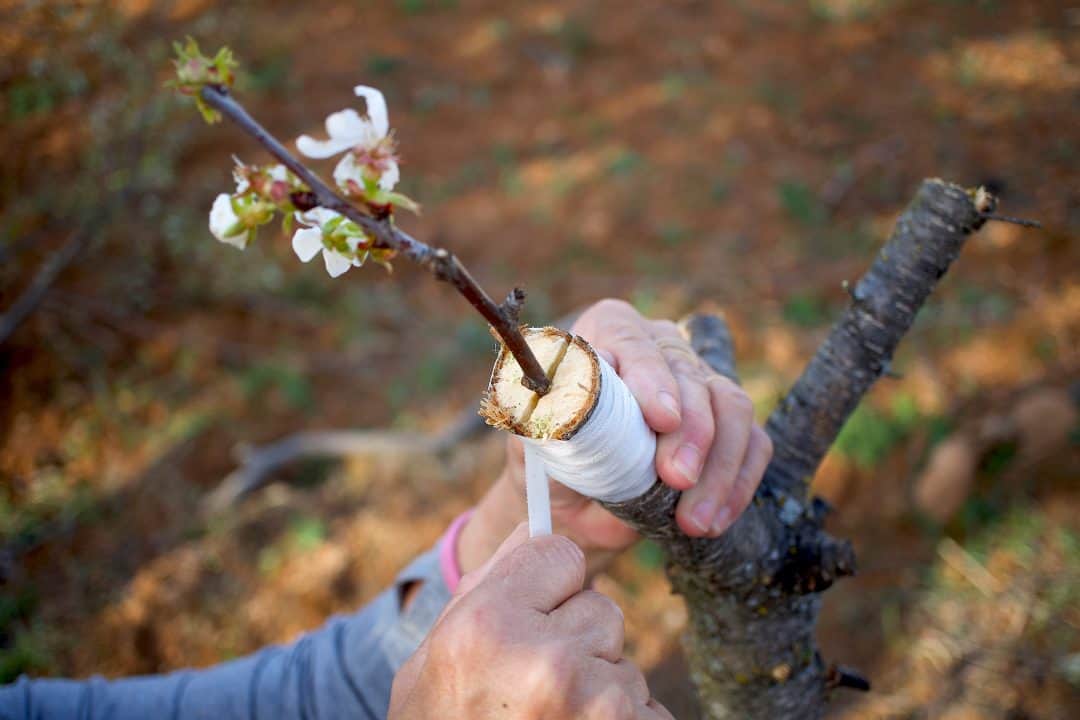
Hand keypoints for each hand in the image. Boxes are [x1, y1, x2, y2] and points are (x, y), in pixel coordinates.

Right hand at [389, 524, 673, 719]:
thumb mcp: (438, 656)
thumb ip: (489, 586)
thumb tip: (538, 528)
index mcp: (489, 627)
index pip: (559, 553)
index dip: (544, 587)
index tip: (528, 615)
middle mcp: (547, 661)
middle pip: (600, 607)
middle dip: (575, 639)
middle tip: (534, 687)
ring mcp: (597, 706)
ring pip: (624, 658)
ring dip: (598, 685)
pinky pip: (644, 707)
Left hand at [460, 299, 772, 576]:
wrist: (573, 505)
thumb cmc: (550, 462)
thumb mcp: (536, 444)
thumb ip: (549, 424)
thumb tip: (561, 409)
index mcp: (606, 334)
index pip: (632, 341)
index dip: (650, 376)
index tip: (661, 419)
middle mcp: (659, 346)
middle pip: (690, 374)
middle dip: (690, 431)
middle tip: (676, 480)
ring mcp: (700, 383)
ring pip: (731, 407)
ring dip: (719, 466)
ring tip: (694, 520)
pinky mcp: (729, 423)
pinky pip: (753, 443)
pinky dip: (737, 484)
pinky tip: (714, 521)